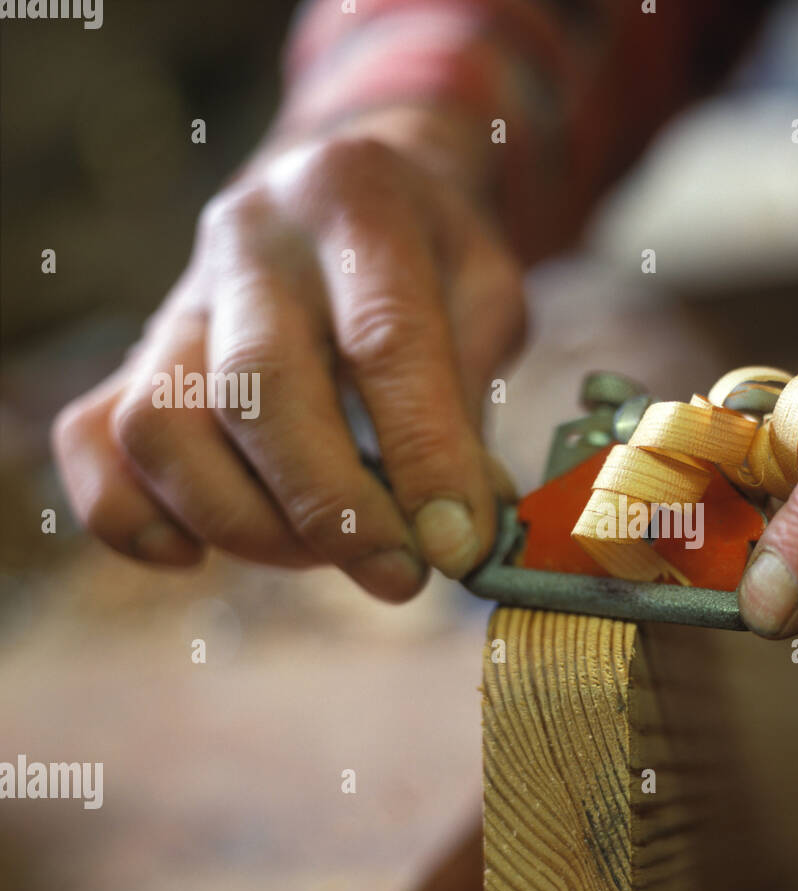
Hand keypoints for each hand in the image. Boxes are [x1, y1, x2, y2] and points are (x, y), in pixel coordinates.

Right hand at [52, 110, 524, 600]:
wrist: (346, 189)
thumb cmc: (431, 256)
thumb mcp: (487, 297)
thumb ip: (472, 402)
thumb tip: (457, 532)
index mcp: (358, 205)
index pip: (385, 342)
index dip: (425, 458)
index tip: (457, 547)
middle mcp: (251, 241)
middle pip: (257, 388)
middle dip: (332, 510)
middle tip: (399, 576)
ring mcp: (180, 297)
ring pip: (160, 424)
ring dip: (244, 521)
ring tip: (322, 553)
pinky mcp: (138, 354)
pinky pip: (93, 442)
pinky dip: (136, 517)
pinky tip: (202, 552)